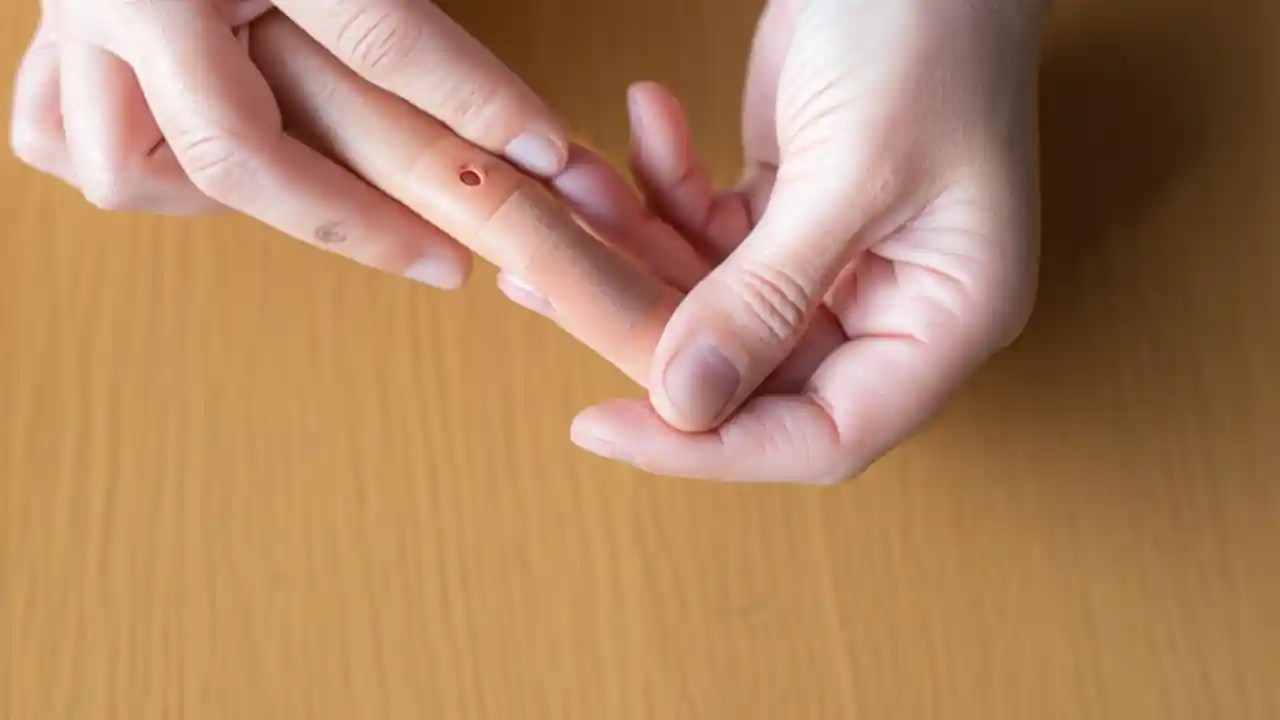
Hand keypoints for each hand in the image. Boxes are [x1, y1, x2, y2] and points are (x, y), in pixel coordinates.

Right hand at [9, 0, 567, 286]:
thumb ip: (388, 10)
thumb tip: (509, 108)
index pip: (376, 34)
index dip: (470, 102)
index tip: (543, 154)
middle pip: (234, 148)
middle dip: (352, 221)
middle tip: (446, 263)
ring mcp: (77, 15)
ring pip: (125, 164)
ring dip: (220, 199)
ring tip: (305, 195)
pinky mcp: (46, 29)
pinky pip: (58, 136)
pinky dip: (131, 164)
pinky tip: (197, 158)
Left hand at [569, 0, 1046, 482]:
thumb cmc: (932, 27)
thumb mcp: (853, 172)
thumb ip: (767, 298)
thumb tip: (686, 403)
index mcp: (945, 319)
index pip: (824, 435)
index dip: (713, 448)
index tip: (606, 427)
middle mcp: (889, 303)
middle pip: (746, 370)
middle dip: (642, 320)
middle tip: (551, 270)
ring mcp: (834, 257)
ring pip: (707, 300)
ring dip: (631, 245)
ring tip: (575, 184)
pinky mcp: (789, 208)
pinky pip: (703, 231)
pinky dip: (659, 187)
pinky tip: (645, 120)